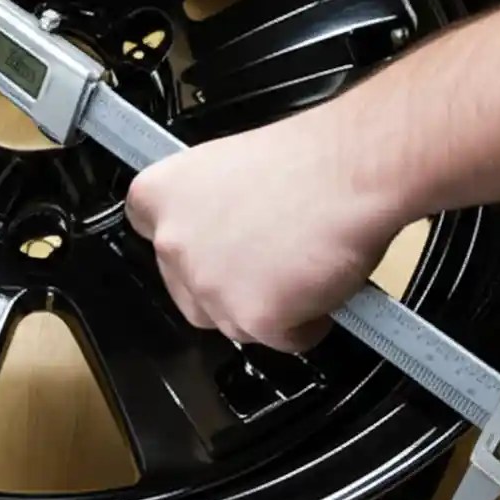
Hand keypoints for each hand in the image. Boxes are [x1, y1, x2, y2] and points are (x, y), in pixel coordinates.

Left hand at [124, 111, 411, 351]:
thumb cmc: (309, 160)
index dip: (190, 244)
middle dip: (228, 286)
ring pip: (232, 321)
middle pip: (189, 290)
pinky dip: (304, 326)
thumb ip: (208, 209)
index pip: (148, 231)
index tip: (209, 244)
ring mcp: (207, 284)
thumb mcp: (231, 170)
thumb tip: (221, 237)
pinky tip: (319, 286)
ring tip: (302, 268)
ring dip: (266, 308)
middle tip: (269, 262)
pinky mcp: (249, 315)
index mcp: (159, 195)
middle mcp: (172, 242)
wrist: (352, 169)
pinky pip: (278, 339)